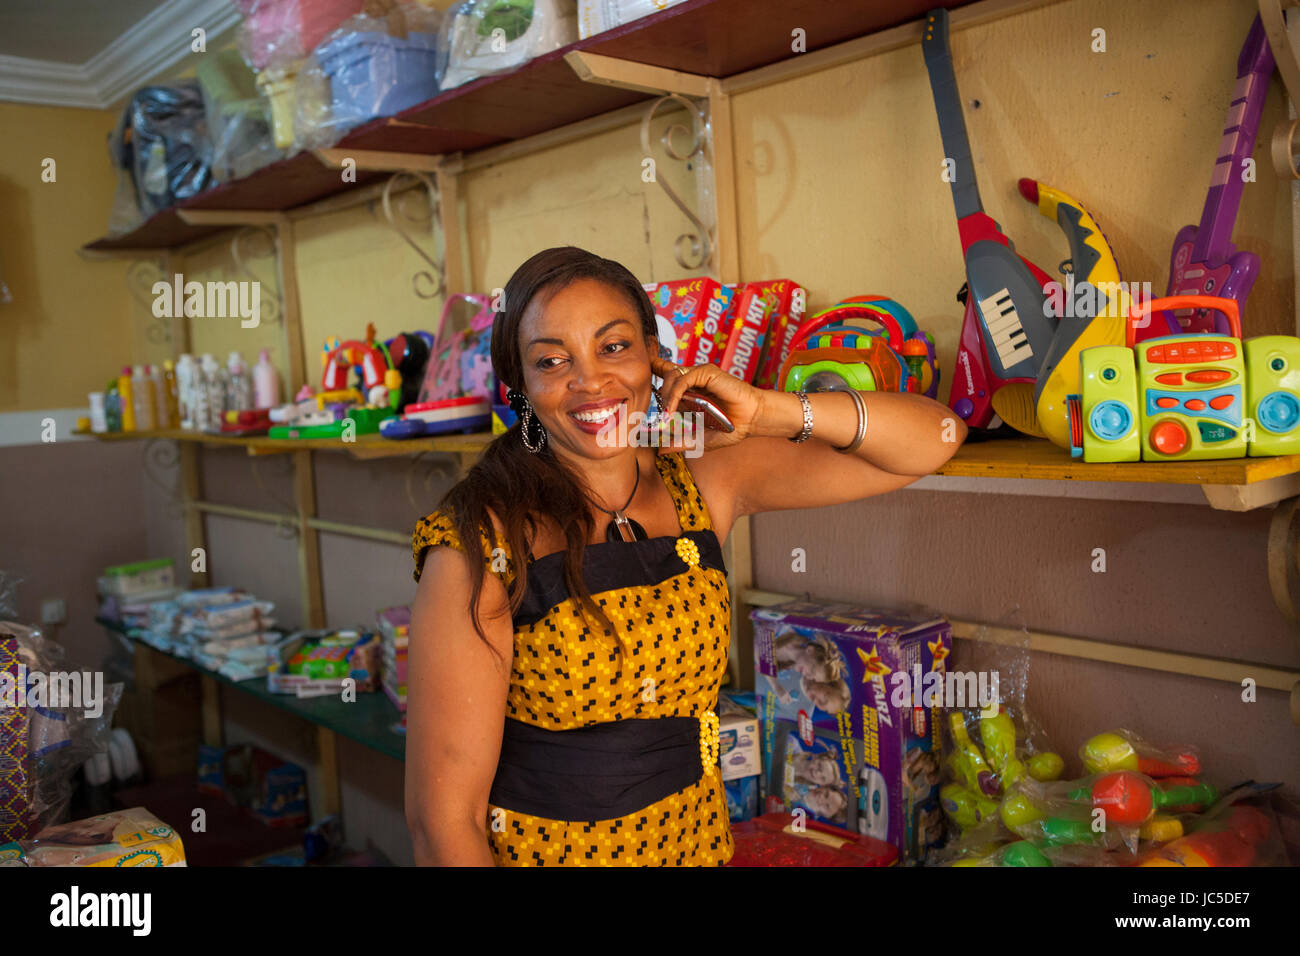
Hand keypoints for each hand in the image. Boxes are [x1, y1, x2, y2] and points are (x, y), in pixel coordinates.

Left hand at [649, 356, 764, 451]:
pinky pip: (683, 379)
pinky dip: (675, 394)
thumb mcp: (700, 439)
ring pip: (671, 377)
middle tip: (660, 416)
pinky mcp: (707, 372)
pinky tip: (673, 410)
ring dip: (665, 398)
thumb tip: (660, 450)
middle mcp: (693, 379)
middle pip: (663, 377)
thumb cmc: (731, 427)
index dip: (652, 368)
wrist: (752, 421)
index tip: (640, 372)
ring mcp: (700, 374)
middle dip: (657, 395)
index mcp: (690, 391)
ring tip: (667, 416)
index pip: (666, 373)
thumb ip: (681, 442)